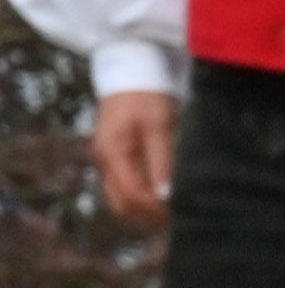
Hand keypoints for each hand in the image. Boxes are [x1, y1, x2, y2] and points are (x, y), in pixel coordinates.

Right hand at [90, 89, 179, 224]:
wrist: (132, 72)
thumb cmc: (146, 95)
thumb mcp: (158, 125)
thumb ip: (161, 161)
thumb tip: (166, 195)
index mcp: (113, 153)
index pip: (131, 194)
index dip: (153, 208)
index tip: (176, 212)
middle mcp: (105, 160)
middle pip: (121, 203)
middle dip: (146, 214)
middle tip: (175, 216)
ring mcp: (108, 160)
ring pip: (121, 197)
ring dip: (143, 207)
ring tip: (172, 209)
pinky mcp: (116, 157)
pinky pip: (125, 186)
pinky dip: (142, 195)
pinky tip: (162, 195)